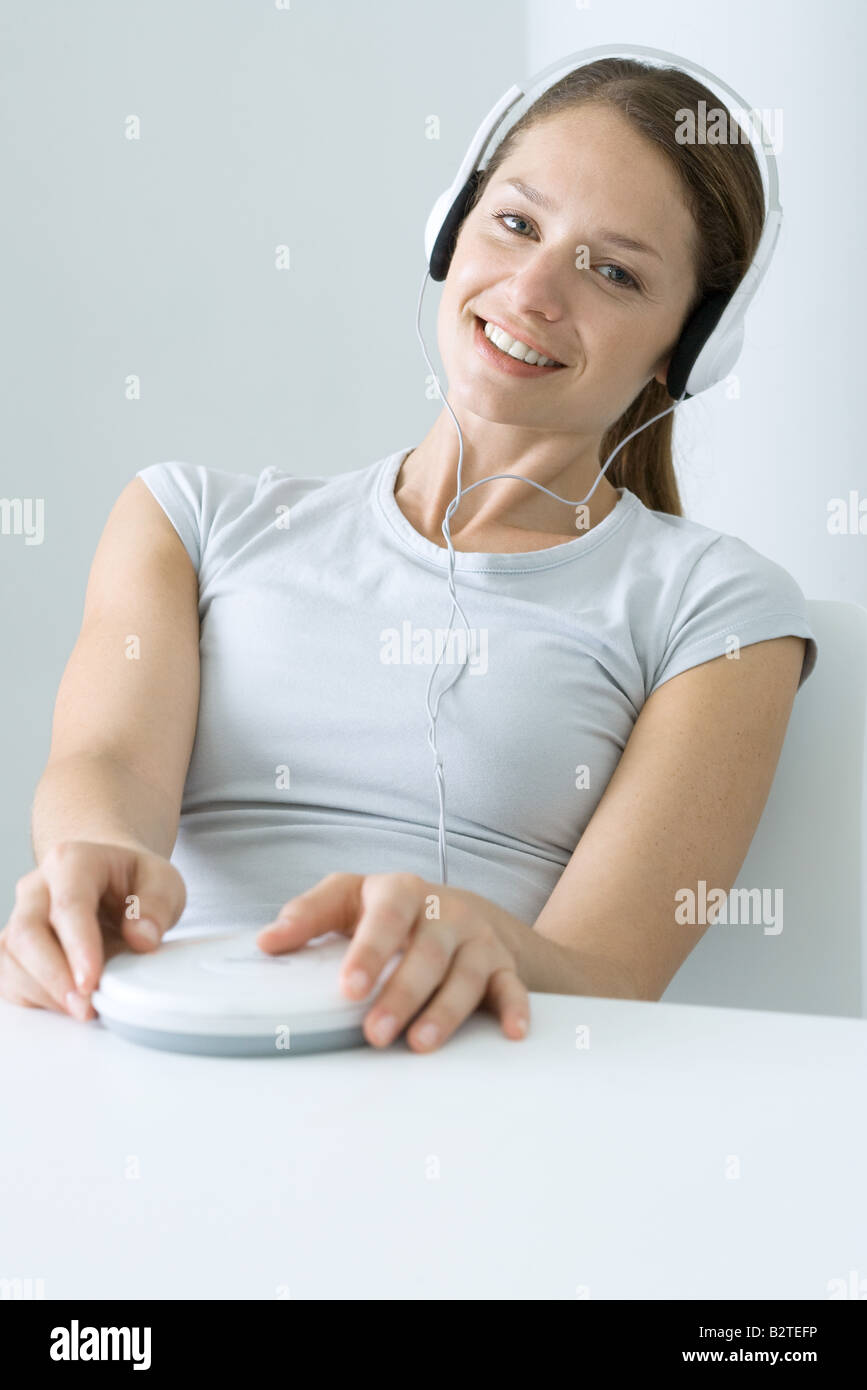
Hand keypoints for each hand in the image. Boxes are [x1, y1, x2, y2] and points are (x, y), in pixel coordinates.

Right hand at [0, 840, 186, 1019]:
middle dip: (55, 977)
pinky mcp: (15, 948)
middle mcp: (37, 887)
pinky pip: (10, 977)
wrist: (111, 881)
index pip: (68, 904)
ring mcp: (20, 917)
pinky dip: (36, 998)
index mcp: (73, 861)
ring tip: (84, 1009)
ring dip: (45, 992)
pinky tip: (68, 1004)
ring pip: (12, 958)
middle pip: (27, 933)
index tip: (91, 980)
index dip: (78, 946)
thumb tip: (141, 938)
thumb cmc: (133, 882)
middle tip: (86, 1007)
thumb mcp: (164, 881)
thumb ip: (157, 905)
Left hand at [256, 871, 530, 1051]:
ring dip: (444, 1010)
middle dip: (400, 994)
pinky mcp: (503, 963)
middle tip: (373, 1033)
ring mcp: (476, 938)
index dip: (367, 950)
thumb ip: (308, 918)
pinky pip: (512, 986)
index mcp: (399, 891)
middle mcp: (443, 910)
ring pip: (465, 974)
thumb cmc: (388, 911)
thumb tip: (265, 943)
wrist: (457, 909)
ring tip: (419, 1044)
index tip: (347, 988)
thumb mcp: (347, 900)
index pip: (383, 916)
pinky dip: (515, 1009)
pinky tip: (511, 1033)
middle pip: (425, 952)